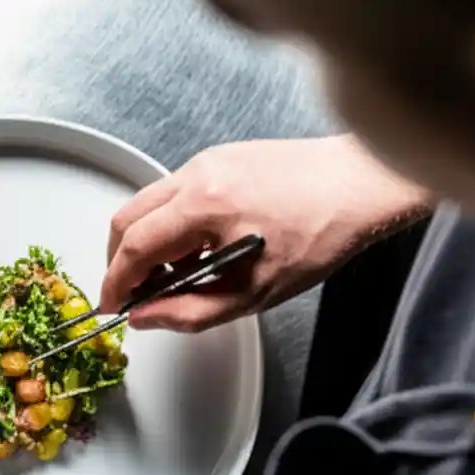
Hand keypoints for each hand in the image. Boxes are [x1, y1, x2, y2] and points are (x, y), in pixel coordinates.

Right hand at [100, 135, 431, 331]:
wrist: (362, 184)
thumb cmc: (323, 233)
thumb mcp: (254, 293)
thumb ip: (190, 312)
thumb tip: (147, 317)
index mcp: (203, 206)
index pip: (133, 247)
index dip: (115, 283)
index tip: (112, 305)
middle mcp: (198, 173)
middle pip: (127, 217)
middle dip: (119, 260)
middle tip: (133, 292)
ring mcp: (208, 159)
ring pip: (148, 201)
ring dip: (146, 240)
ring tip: (174, 274)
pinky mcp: (222, 156)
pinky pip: (175, 190)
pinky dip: (171, 222)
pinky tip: (199, 248)